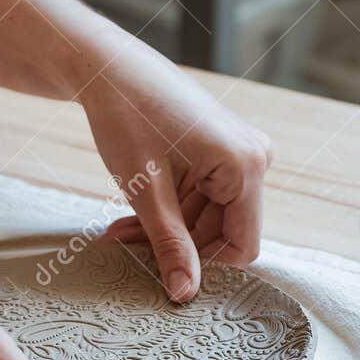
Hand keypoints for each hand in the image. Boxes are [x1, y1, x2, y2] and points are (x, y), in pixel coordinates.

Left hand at [81, 46, 272, 301]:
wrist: (106, 66)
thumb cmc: (126, 116)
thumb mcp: (146, 191)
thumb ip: (170, 245)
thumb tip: (185, 294)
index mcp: (245, 165)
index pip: (243, 245)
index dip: (204, 264)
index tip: (163, 269)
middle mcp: (253, 157)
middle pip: (222, 231)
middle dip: (176, 244)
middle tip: (125, 248)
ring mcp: (238, 151)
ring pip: (208, 217)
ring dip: (166, 229)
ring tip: (117, 233)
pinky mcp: (220, 148)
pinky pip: (202, 196)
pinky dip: (169, 209)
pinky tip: (130, 214)